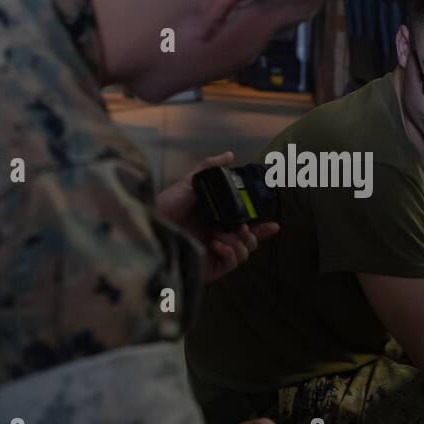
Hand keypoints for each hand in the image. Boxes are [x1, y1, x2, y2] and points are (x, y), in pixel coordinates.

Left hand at [153, 151, 279, 284]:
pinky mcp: (210, 268)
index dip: (262, 229)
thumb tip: (229, 155)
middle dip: (252, 233)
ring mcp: (214, 255)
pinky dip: (230, 251)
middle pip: (250, 242)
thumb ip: (209, 168)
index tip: (275, 224)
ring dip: (238, 241)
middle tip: (241, 226)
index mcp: (215, 223)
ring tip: (220, 233)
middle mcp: (216, 240)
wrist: (148, 227)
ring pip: (245, 253)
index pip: (245, 228)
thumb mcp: (188, 182)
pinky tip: (216, 242)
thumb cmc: (164, 206)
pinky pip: (233, 263)